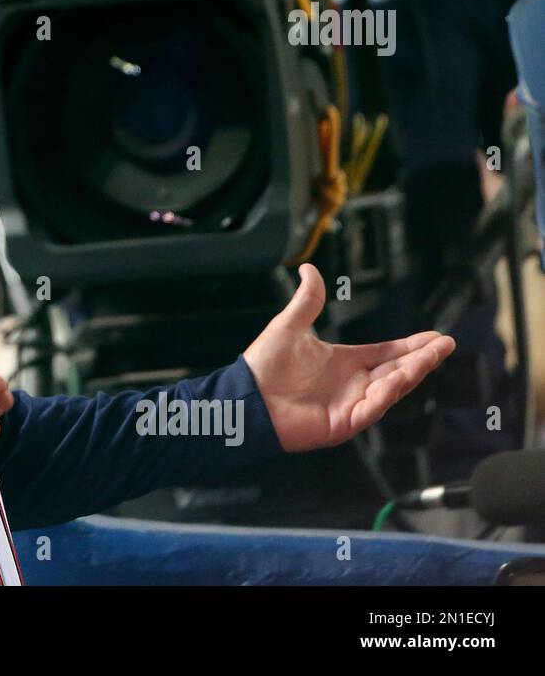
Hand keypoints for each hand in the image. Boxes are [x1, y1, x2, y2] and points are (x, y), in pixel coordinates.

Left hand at [243, 264, 455, 452]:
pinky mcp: (344, 423)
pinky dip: (387, 394)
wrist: (245, 397)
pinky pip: (372, 408)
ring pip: (391, 388)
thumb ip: (307, 300)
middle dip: (423, 358)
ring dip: (413, 372)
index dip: (411, 345)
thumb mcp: (289, 326)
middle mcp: (353, 384)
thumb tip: (308, 268)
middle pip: (397, 369)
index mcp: (344, 362)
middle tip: (446, 344)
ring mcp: (351, 405)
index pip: (387, 352)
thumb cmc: (264, 366)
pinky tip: (401, 378)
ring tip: (433, 356)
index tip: (436, 336)